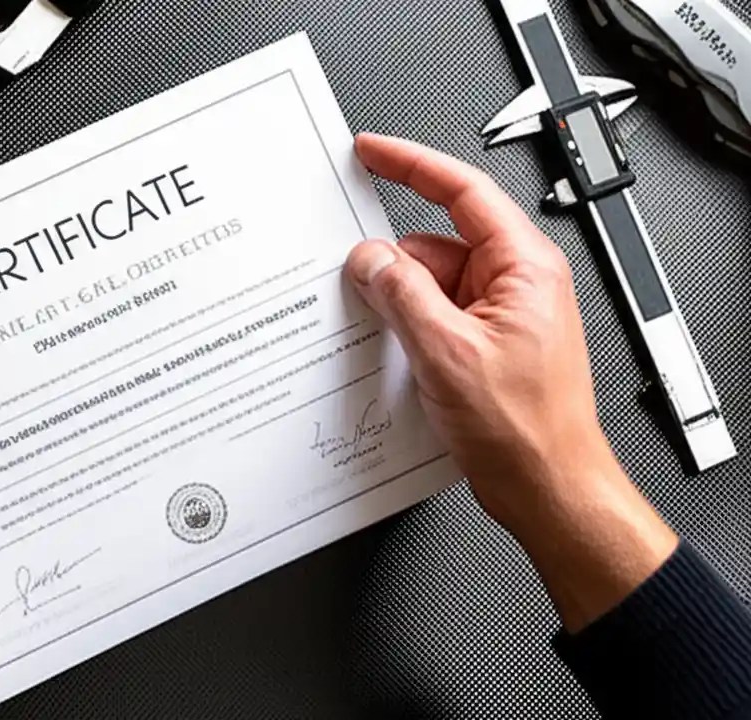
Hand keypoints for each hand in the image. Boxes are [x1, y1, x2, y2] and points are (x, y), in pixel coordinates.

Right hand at [345, 134, 675, 630]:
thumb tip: (369, 258)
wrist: (548, 487)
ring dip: (400, 304)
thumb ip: (402, 293)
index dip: (412, 164)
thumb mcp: (446, 351)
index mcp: (524, 266)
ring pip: (430, 284)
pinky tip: (400, 358)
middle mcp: (516, 283)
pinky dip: (409, 329)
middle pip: (436, 244)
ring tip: (391, 342)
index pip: (462, 191)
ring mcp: (501, 315)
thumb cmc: (525, 429)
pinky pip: (435, 317)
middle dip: (394, 264)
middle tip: (358, 281)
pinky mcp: (485, 345)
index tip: (372, 150)